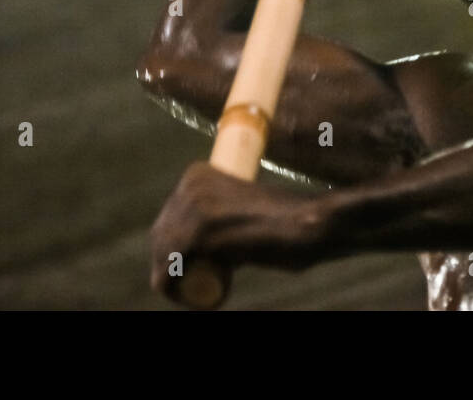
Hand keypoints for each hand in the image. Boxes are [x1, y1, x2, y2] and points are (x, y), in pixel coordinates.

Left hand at [149, 161, 325, 294]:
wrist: (309, 222)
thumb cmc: (286, 219)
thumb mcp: (242, 204)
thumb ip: (223, 209)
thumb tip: (206, 234)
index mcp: (195, 174)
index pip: (169, 222)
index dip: (181, 252)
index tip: (209, 267)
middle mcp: (189, 185)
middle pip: (163, 240)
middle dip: (178, 267)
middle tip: (213, 281)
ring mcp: (192, 208)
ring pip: (163, 260)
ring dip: (180, 283)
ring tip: (216, 290)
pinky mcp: (198, 234)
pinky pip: (168, 276)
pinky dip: (180, 294)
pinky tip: (212, 298)